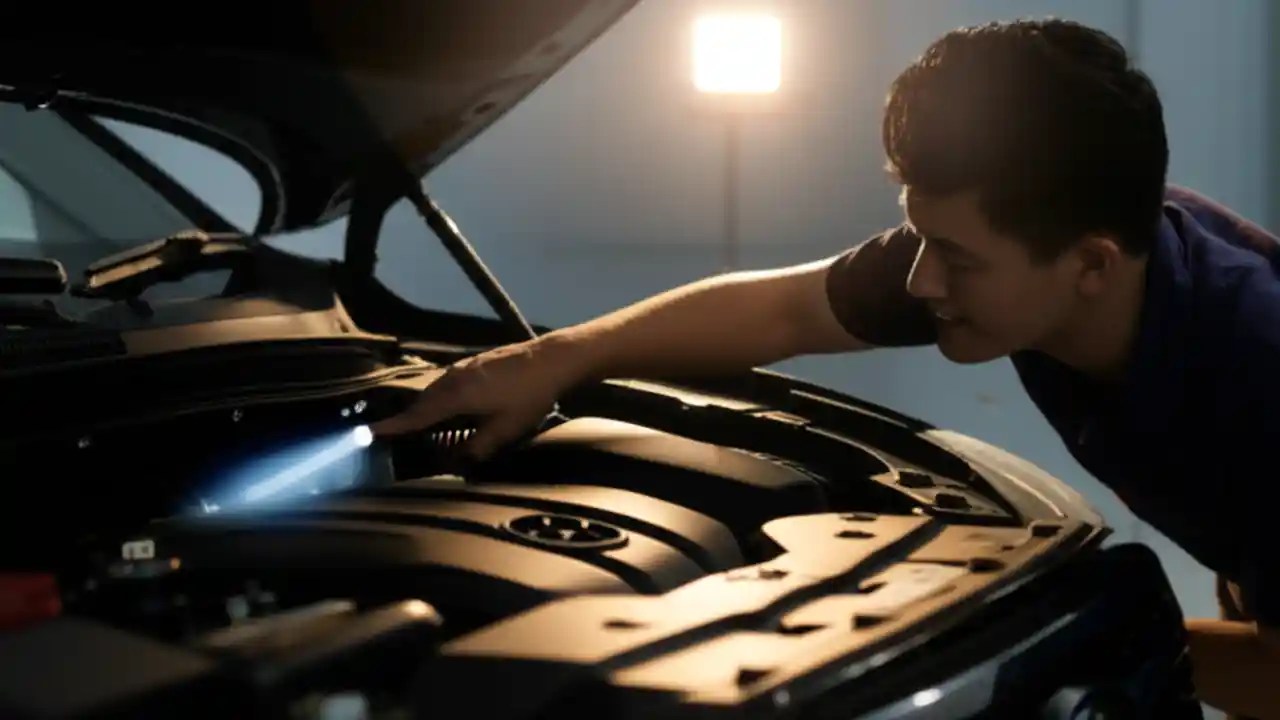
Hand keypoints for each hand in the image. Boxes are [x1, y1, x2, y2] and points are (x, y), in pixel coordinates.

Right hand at [370, 337, 585, 459]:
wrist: (552, 360)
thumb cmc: (528, 397)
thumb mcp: (505, 431)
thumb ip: (478, 448)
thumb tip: (458, 462)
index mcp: (455, 396)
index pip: (416, 416)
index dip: (393, 427)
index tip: (369, 434)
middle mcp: (453, 378)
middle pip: (422, 402)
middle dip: (408, 419)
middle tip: (394, 435)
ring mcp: (464, 367)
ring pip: (436, 391)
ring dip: (427, 408)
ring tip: (422, 426)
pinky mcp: (476, 363)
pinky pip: (448, 383)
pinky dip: (442, 398)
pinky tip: (452, 407)